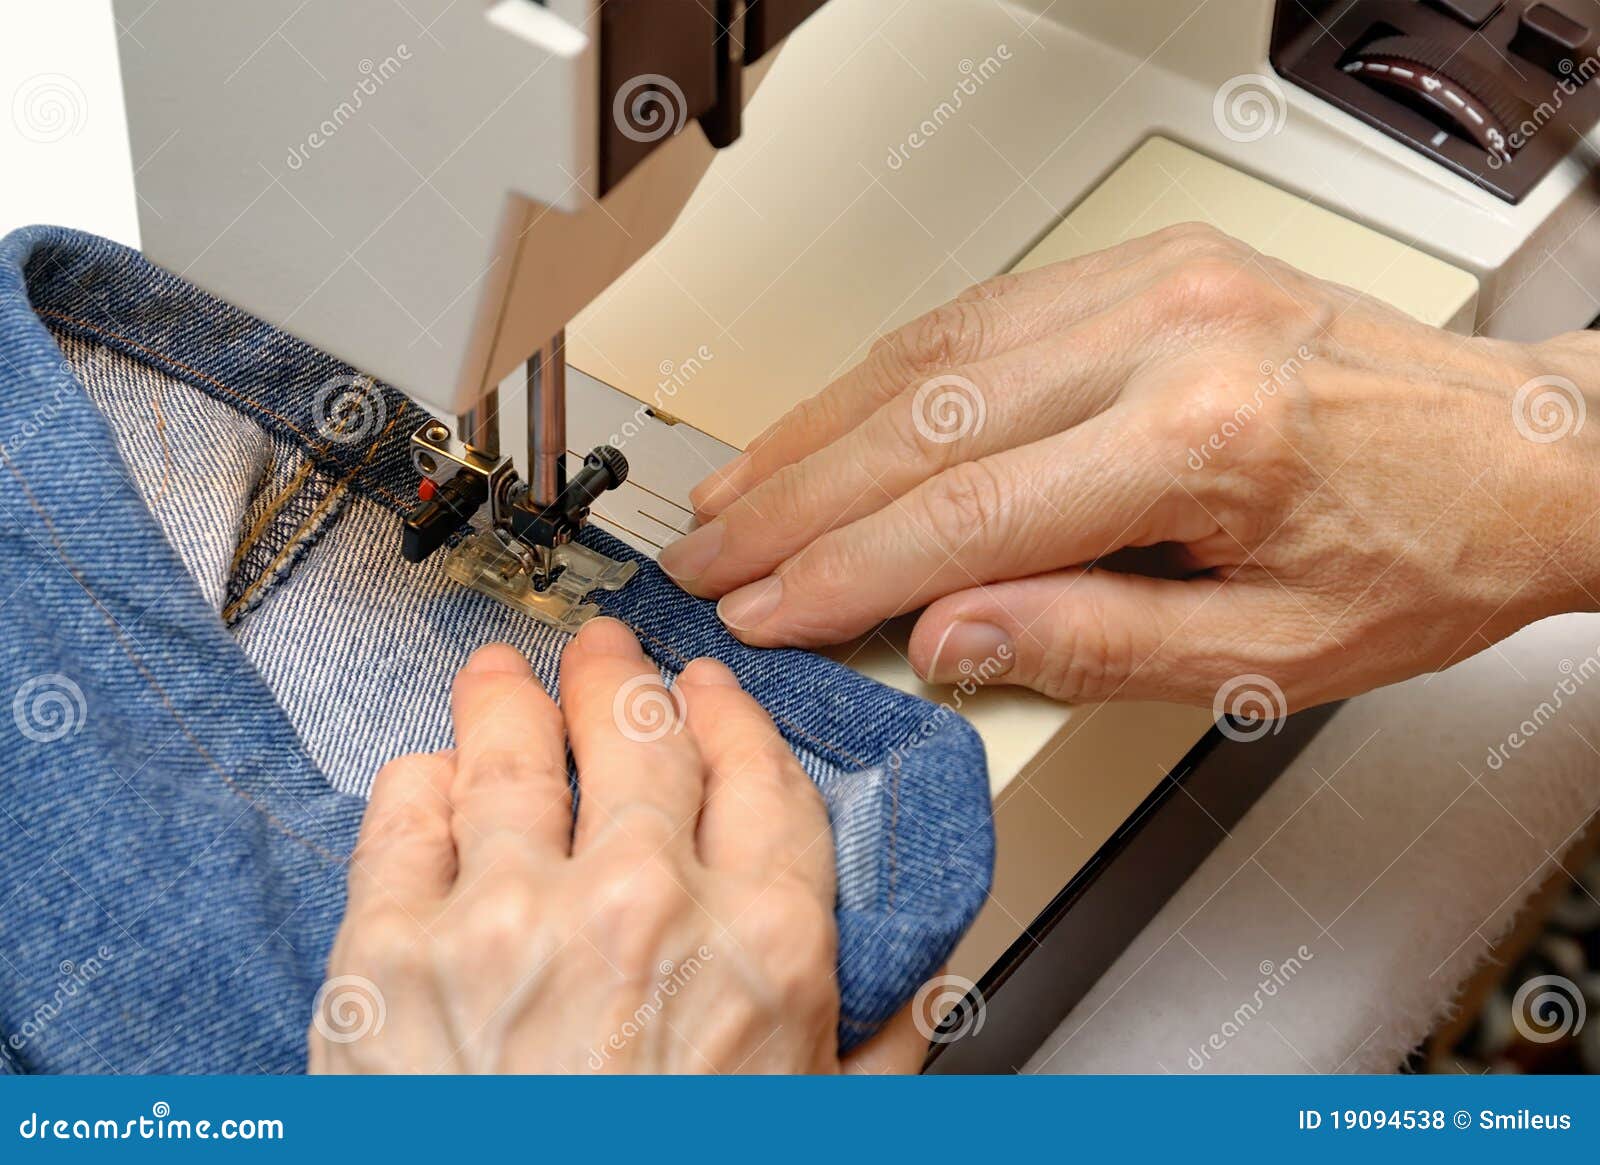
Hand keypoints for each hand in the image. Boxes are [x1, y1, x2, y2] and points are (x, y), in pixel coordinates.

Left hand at [309, 620, 926, 1072]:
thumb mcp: (819, 1126)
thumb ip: (886, 1049)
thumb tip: (927, 992)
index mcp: (760, 948)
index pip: (756, 774)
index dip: (732, 715)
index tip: (713, 696)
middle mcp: (642, 906)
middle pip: (637, 731)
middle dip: (622, 677)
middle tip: (608, 655)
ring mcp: (510, 919)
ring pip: (514, 748)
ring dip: (511, 695)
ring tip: (504, 674)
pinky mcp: (390, 955)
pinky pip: (407, 816)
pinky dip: (422, 779)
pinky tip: (434, 771)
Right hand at [662, 222, 1599, 710]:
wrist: (1524, 453)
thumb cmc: (1423, 554)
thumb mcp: (1270, 656)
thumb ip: (1092, 647)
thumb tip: (946, 638)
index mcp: (1203, 437)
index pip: (962, 516)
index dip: (837, 576)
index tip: (760, 612)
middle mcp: (1167, 331)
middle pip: (920, 423)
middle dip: (791, 499)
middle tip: (708, 552)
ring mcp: (1153, 280)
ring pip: (930, 354)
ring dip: (816, 428)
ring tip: (738, 490)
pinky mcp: (1148, 264)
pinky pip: (981, 313)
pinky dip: (886, 372)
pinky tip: (832, 416)